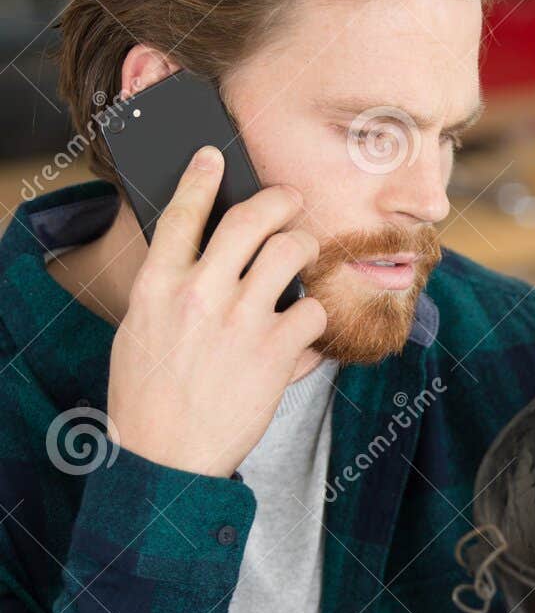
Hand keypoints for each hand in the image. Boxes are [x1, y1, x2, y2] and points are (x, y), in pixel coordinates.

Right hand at [107, 145, 327, 476]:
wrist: (167, 456)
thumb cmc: (149, 395)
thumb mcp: (141, 329)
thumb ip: (169, 287)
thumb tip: (201, 254)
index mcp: (158, 284)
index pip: (184, 212)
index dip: (203, 175)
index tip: (215, 156)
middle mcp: (201, 294)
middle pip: (251, 218)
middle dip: (280, 201)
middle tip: (290, 202)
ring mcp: (242, 321)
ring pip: (292, 252)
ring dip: (305, 248)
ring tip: (306, 257)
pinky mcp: (275, 353)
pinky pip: (313, 315)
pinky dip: (316, 323)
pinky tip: (310, 332)